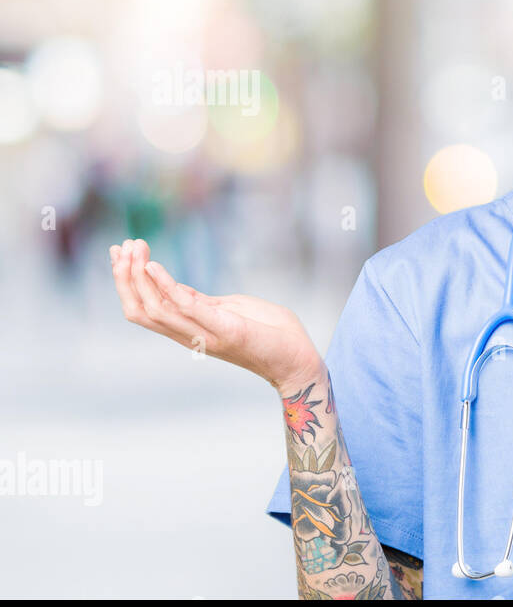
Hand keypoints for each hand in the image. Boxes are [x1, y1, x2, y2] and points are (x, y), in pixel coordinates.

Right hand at [110, 238, 322, 393]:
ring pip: (154, 310)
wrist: (299, 360)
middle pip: (140, 310)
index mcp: (191, 330)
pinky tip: (153, 266)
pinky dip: (166, 286)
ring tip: (134, 249)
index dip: (127, 282)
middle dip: (124, 277)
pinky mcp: (224, 330)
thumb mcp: (230, 310)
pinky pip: (185, 307)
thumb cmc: (270, 334)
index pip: (144, 308)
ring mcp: (205, 335)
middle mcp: (191, 335)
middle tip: (120, 246)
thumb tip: (176, 289)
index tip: (119, 251)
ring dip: (139, 277)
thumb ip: (202, 303)